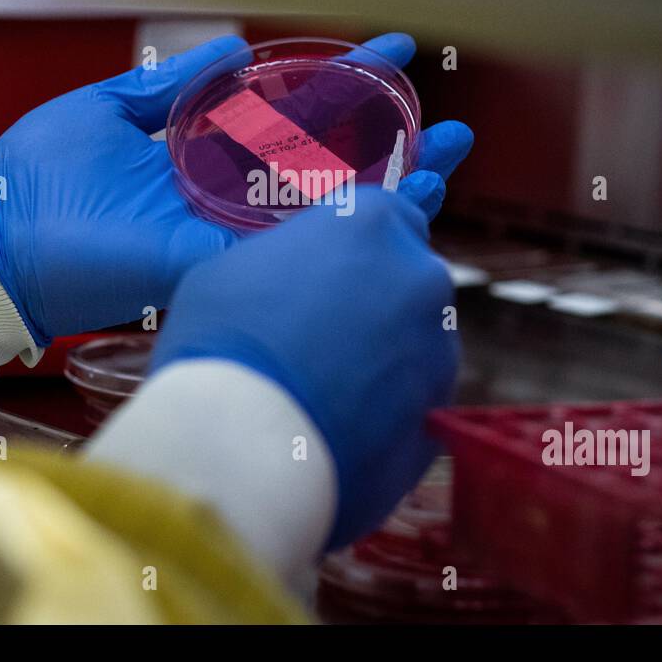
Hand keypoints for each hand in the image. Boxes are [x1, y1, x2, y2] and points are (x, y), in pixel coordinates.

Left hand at [0, 34, 472, 344]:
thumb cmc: (36, 176)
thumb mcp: (107, 110)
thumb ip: (173, 88)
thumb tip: (233, 51)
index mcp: (206, 157)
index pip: (293, 115)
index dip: (347, 83)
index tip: (395, 51)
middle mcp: (231, 196)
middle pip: (329, 165)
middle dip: (393, 141)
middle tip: (454, 123)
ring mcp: (233, 231)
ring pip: (331, 205)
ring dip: (397, 179)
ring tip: (455, 150)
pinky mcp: (227, 258)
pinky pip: (302, 240)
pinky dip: (359, 221)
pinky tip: (413, 200)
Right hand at [148, 189, 458, 547]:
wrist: (241, 445)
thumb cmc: (220, 340)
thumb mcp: (234, 270)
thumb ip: (287, 261)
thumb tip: (299, 280)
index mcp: (370, 222)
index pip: (387, 215)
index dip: (356, 248)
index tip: (329, 274)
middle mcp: (421, 274)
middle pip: (407, 280)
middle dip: (374, 302)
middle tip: (321, 338)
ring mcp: (440, 346)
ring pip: (418, 343)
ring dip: (386, 359)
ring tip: (328, 395)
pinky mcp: (442, 410)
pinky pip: (417, 401)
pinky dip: (390, 411)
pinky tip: (344, 431)